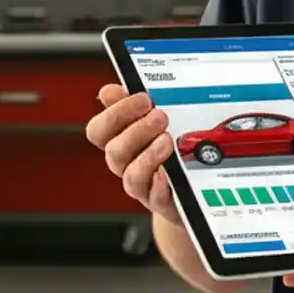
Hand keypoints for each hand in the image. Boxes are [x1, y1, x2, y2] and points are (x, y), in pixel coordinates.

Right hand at [85, 84, 178, 224]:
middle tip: (160, 116)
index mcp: (120, 142)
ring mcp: (143, 187)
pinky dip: (161, 184)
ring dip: (149, 155)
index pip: (98, 131)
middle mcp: (126, 166)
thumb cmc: (171, 148)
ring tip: (168, 139)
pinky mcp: (163, 202)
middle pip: (114, 152)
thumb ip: (131, 105)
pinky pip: (156, 197)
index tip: (142, 98)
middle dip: (137, 130)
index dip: (115, 113)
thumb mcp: (153, 121)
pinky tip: (170, 171)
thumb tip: (108, 91)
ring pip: (132, 177)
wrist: (195, 187)